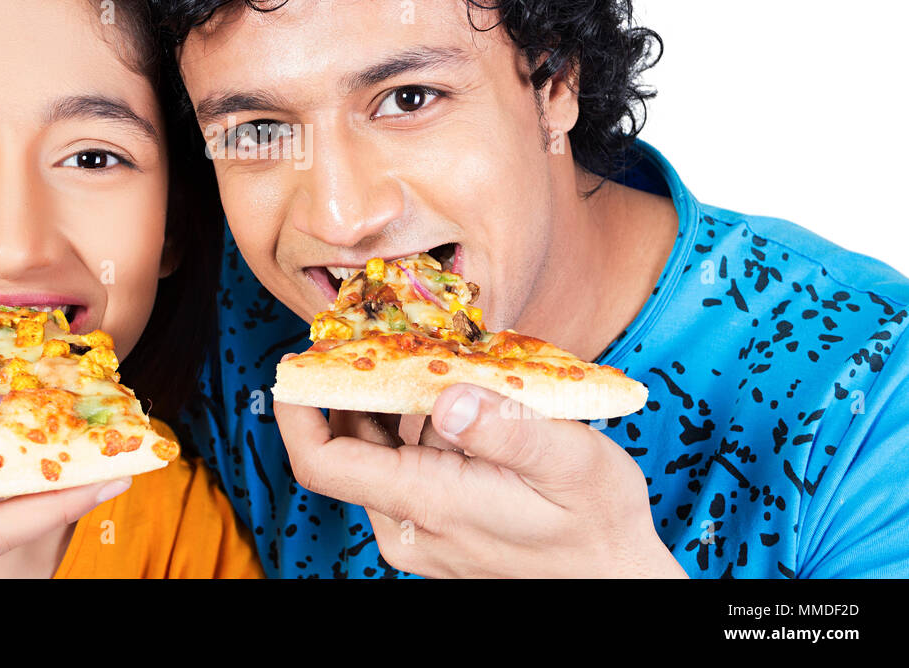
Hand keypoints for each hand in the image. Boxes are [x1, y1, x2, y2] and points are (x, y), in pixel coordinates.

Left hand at [274, 382, 686, 577]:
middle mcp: (407, 524)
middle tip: (365, 333)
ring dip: (380, 401)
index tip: (297, 362)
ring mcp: (418, 527)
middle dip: (344, 388)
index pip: (323, 462)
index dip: (296, 411)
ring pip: (372, 454)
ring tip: (409, 352)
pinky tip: (440, 391)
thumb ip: (509, 428)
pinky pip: (401, 465)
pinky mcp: (433, 523)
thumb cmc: (599, 525)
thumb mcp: (572, 463)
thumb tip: (449, 397)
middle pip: (343, 448)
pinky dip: (407, 424)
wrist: (617, 579)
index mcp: (427, 504)